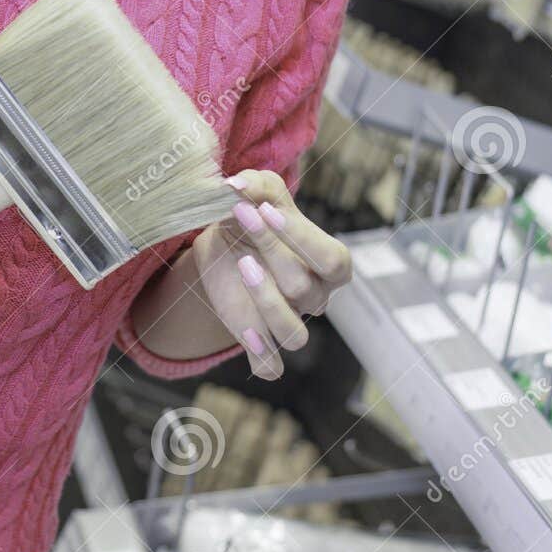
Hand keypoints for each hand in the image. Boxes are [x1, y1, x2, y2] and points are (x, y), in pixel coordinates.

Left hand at [192, 169, 353, 379]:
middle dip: (274, 253)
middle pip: (307, 291)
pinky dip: (261, 356)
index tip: (264, 210)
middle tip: (243, 219)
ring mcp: (289, 321)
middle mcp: (314, 297)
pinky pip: (271, 367)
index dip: (301, 238)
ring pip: (295, 335)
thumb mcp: (254, 192)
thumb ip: (256, 184)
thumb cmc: (249, 216)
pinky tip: (245, 331)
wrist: (218, 243)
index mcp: (327, 262)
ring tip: (243, 266)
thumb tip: (238, 184)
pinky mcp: (261, 344)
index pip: (332, 260)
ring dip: (268, 303)